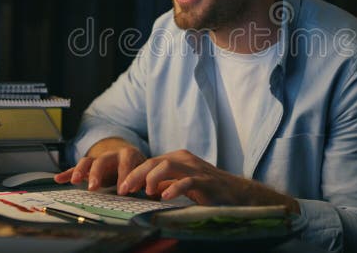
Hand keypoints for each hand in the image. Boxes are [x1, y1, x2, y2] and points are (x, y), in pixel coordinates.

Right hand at [54, 137, 145, 190]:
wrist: (130, 157)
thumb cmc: (139, 168)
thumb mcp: (147, 173)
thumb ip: (151, 182)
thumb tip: (159, 193)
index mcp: (129, 155)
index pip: (127, 162)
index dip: (125, 175)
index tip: (124, 190)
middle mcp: (112, 155)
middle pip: (103, 160)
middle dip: (98, 173)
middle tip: (94, 187)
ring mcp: (99, 159)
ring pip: (88, 161)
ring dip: (80, 171)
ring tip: (76, 181)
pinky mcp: (89, 167)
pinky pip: (76, 168)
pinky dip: (67, 173)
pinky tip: (58, 179)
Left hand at [119, 149, 299, 212]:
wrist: (236, 194)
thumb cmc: (205, 190)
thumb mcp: (180, 184)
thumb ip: (163, 183)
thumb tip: (138, 189)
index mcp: (176, 158)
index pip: (149, 162)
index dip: (133, 174)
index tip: (120, 188)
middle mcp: (184, 159)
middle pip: (154, 161)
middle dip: (137, 175)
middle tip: (124, 189)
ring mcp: (195, 169)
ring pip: (168, 165)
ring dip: (153, 177)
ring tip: (144, 191)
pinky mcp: (205, 181)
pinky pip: (188, 182)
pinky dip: (175, 188)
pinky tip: (165, 197)